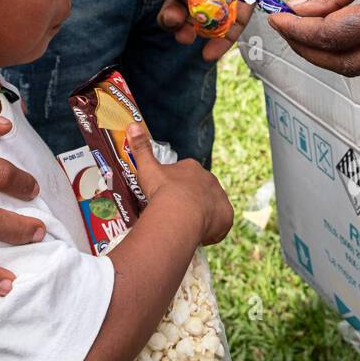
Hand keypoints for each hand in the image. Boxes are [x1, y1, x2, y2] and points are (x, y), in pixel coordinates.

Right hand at [127, 123, 232, 245]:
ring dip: (202, 216)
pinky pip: (220, 224)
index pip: (186, 176)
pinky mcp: (226, 216)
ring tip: (186, 228)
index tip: (167, 198)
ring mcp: (220, 198)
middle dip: (190, 201)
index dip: (177, 188)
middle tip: (175, 215)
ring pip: (211, 207)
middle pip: (200, 191)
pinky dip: (211, 231)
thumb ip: (141, 147)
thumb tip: (132, 124)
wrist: (179, 213)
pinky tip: (198, 236)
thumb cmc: (161, 190)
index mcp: (192, 168)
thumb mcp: (147, 167)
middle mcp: (210, 180)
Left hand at [267, 0, 359, 76]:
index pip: (337, 37)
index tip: (275, 18)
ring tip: (302, 27)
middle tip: (283, 29)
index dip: (300, 33)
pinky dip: (354, 40)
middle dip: (311, 51)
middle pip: (351, 63)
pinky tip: (332, 22)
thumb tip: (298, 14)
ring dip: (331, 49)